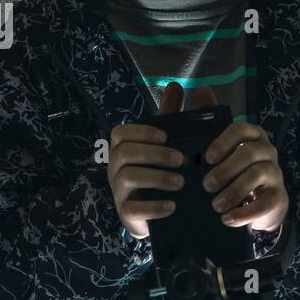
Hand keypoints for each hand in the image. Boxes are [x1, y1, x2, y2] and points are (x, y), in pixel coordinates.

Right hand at [107, 81, 193, 239]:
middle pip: (124, 154)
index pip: (120, 133)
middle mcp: (116, 168)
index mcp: (124, 148)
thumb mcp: (168, 143)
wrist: (160, 213)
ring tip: (182, 182)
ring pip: (127, 177)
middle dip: (154, 155)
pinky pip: (132, 209)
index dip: (141, 132)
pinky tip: (173, 206)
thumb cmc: (162, 170)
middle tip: (183, 160)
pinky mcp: (126, 214)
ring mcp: (119, 192)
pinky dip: (154, 207)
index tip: (165, 136)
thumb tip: (176, 85)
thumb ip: (172, 116)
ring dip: (157, 178)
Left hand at [200, 93, 288, 232]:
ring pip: (258, 176)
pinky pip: (265, 203)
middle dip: (226, 169)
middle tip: (205, 185)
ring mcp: (275, 175)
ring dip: (234, 192)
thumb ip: (207, 121)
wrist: (256, 206)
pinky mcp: (278, 198)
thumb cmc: (232, 172)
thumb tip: (200, 88)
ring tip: (215, 206)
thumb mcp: (217, 149)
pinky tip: (228, 220)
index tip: (206, 157)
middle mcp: (267, 152)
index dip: (225, 141)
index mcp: (252, 136)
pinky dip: (245, 213)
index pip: (243, 129)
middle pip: (250, 153)